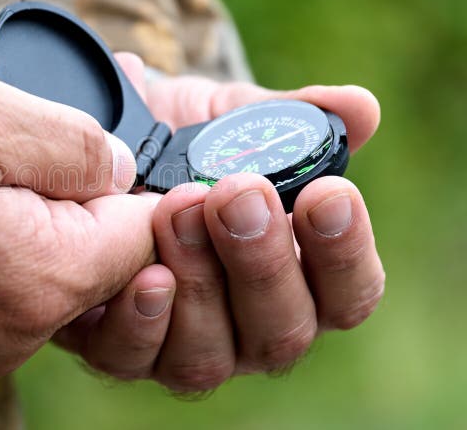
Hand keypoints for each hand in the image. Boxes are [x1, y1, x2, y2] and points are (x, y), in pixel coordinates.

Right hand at [0, 58, 157, 392]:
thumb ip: (75, 143)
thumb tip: (122, 168)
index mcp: (37, 276)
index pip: (139, 237)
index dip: (128, 186)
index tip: (96, 158)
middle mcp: (9, 335)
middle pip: (89, 266)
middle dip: (68, 208)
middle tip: (6, 159)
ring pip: (35, 285)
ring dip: (16, 234)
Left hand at [55, 54, 383, 390]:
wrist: (106, 152)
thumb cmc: (187, 147)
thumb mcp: (235, 121)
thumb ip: (295, 120)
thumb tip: (360, 107)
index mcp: (298, 280)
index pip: (347, 294)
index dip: (345, 251)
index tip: (329, 192)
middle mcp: (248, 327)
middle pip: (282, 332)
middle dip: (263, 261)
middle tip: (238, 194)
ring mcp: (185, 345)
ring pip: (210, 356)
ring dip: (199, 281)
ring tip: (178, 208)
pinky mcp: (122, 350)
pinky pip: (133, 358)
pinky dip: (140, 320)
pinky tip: (142, 273)